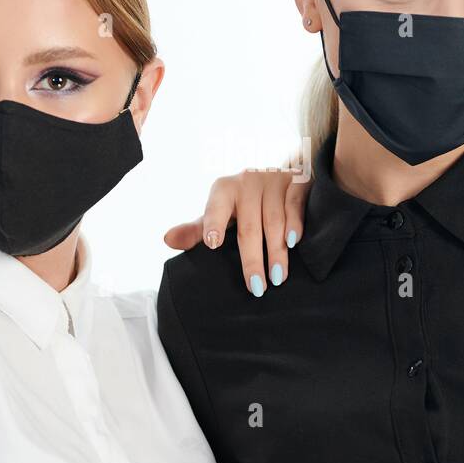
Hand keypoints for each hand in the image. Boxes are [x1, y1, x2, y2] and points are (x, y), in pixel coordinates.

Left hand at [163, 165, 311, 296]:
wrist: (278, 175)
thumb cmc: (244, 201)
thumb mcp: (219, 212)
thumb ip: (197, 229)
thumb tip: (167, 240)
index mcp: (224, 190)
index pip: (216, 208)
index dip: (213, 224)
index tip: (212, 243)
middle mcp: (247, 182)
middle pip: (249, 226)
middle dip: (252, 259)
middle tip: (256, 287)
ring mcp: (273, 180)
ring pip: (274, 221)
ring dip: (276, 252)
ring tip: (277, 278)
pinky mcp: (297, 181)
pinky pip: (295, 205)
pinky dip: (295, 224)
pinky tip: (293, 243)